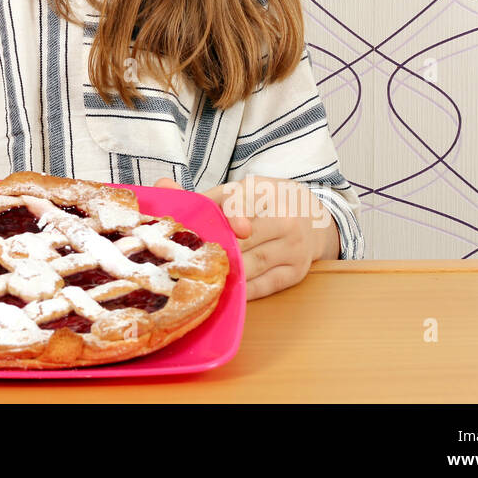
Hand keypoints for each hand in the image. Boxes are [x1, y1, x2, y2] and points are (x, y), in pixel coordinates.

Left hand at [152, 175, 338, 300]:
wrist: (315, 217)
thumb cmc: (266, 204)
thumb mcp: (242, 192)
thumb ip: (204, 195)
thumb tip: (162, 185)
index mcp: (266, 192)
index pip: (242, 201)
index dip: (227, 215)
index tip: (213, 226)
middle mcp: (284, 219)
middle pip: (246, 238)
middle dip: (218, 249)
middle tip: (186, 261)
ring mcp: (293, 248)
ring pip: (254, 263)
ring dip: (227, 271)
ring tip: (199, 278)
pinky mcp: (295, 272)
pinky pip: (266, 285)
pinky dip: (243, 290)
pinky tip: (223, 292)